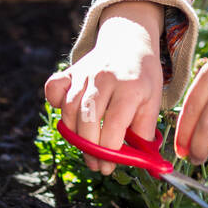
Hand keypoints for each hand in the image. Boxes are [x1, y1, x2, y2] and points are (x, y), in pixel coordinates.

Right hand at [44, 1, 164, 174]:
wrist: (128, 41)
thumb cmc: (142, 76)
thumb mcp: (153, 101)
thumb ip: (145, 131)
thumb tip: (140, 161)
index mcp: (130, 87)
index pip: (114, 124)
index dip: (110, 151)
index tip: (110, 166)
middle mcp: (104, 78)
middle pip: (88, 120)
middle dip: (91, 149)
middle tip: (98, 165)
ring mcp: (85, 73)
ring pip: (70, 109)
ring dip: (75, 135)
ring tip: (87, 149)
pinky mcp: (71, 71)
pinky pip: (54, 88)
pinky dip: (55, 104)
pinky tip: (68, 118)